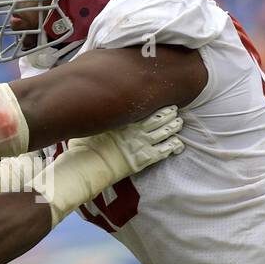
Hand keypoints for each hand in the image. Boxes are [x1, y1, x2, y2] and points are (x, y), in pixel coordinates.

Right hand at [66, 105, 184, 175]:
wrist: (90, 166)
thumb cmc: (86, 147)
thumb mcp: (89, 125)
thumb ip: (95, 115)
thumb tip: (89, 103)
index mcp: (125, 119)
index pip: (146, 105)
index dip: (156, 102)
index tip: (161, 97)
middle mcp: (137, 129)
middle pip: (161, 116)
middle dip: (169, 112)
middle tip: (173, 109)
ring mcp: (143, 144)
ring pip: (167, 130)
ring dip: (174, 126)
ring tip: (178, 123)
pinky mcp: (146, 159)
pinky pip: (166, 150)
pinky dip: (174, 145)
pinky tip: (178, 143)